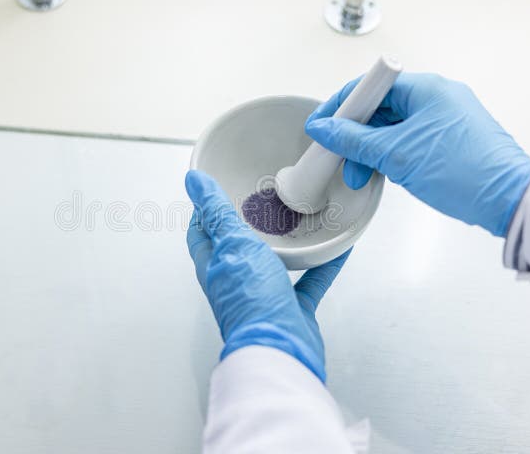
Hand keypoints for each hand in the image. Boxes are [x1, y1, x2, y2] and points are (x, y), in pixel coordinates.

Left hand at [185, 170, 350, 381]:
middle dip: (248, 223)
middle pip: (239, 246)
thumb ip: (216, 211)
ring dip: (286, 243)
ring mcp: (263, 295)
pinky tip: (335, 249)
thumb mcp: (233, 243)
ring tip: (299, 220)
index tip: (215, 190)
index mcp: (214, 265)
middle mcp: (236, 281)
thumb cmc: (251, 302)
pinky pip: (308, 281)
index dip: (206, 210)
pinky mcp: (291, 308)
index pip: (202, 232)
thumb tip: (194, 182)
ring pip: (274, 263)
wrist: (280, 348)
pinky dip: (321, 264)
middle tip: (262, 199)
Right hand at [305, 73, 529, 236]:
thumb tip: (324, 128)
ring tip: (361, 175)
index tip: (321, 126)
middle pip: (380, 107)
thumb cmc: (463, 171)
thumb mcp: (396, 154)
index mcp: (426, 88)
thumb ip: (353, 140)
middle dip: (355, 135)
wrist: (509, 200)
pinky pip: (410, 139)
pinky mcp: (451, 140)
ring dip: (371, 150)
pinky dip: (391, 155)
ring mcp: (446, 119)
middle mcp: (437, 97)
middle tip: (340, 159)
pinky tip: (383, 174)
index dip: (340, 106)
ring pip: (393, 127)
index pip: (370, 86)